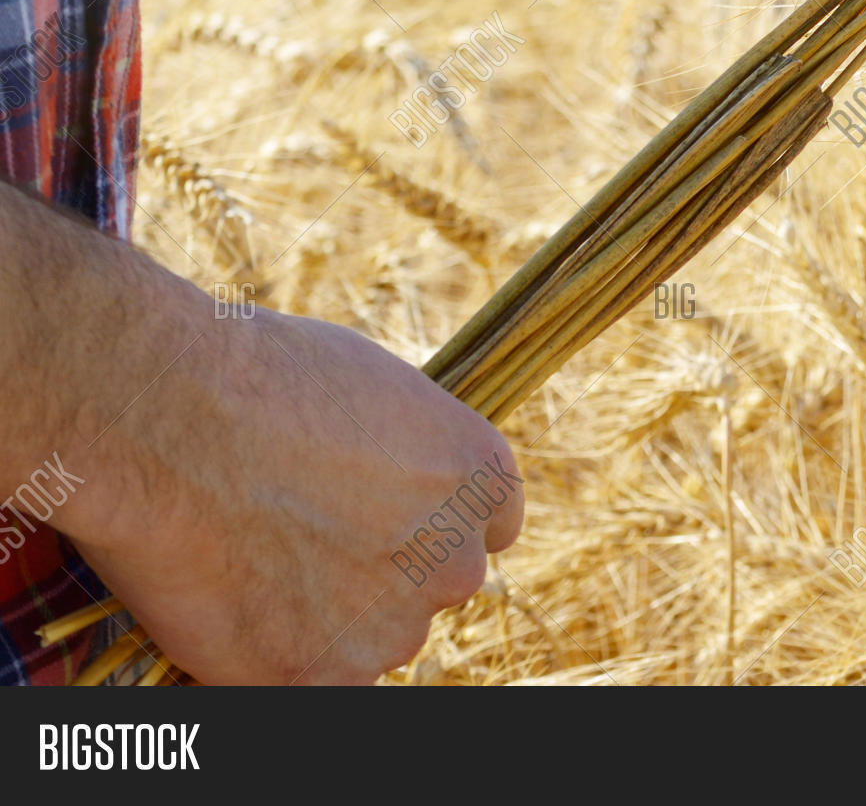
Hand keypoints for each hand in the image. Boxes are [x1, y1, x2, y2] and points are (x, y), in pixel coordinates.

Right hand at [66, 283, 522, 684]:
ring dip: (326, 617)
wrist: (180, 423)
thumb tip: (395, 478)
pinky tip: (233, 600)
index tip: (387, 516)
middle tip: (303, 536)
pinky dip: (275, 657)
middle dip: (382, 571)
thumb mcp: (378, 391)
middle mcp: (455, 562)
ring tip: (254, 556)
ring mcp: (391, 629)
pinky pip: (309, 680)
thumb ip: (409, 455)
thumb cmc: (269, 381)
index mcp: (481, 480)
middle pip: (429, 585)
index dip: (431, 522)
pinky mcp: (318, 679)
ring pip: (369, 638)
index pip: (489, 526)